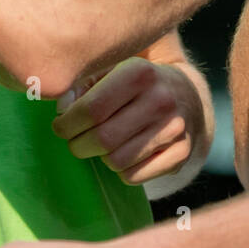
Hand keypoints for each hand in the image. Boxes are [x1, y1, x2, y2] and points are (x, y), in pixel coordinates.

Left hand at [50, 56, 202, 186]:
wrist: (188, 97)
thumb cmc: (137, 84)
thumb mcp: (112, 71)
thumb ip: (82, 86)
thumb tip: (61, 110)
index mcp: (139, 72)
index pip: (91, 109)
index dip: (67, 123)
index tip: (60, 126)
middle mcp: (161, 99)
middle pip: (102, 138)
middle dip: (78, 144)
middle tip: (75, 140)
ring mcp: (174, 128)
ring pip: (116, 161)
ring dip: (101, 157)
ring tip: (102, 144)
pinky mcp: (182, 153)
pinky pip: (135, 176)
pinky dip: (122, 170)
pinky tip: (125, 153)